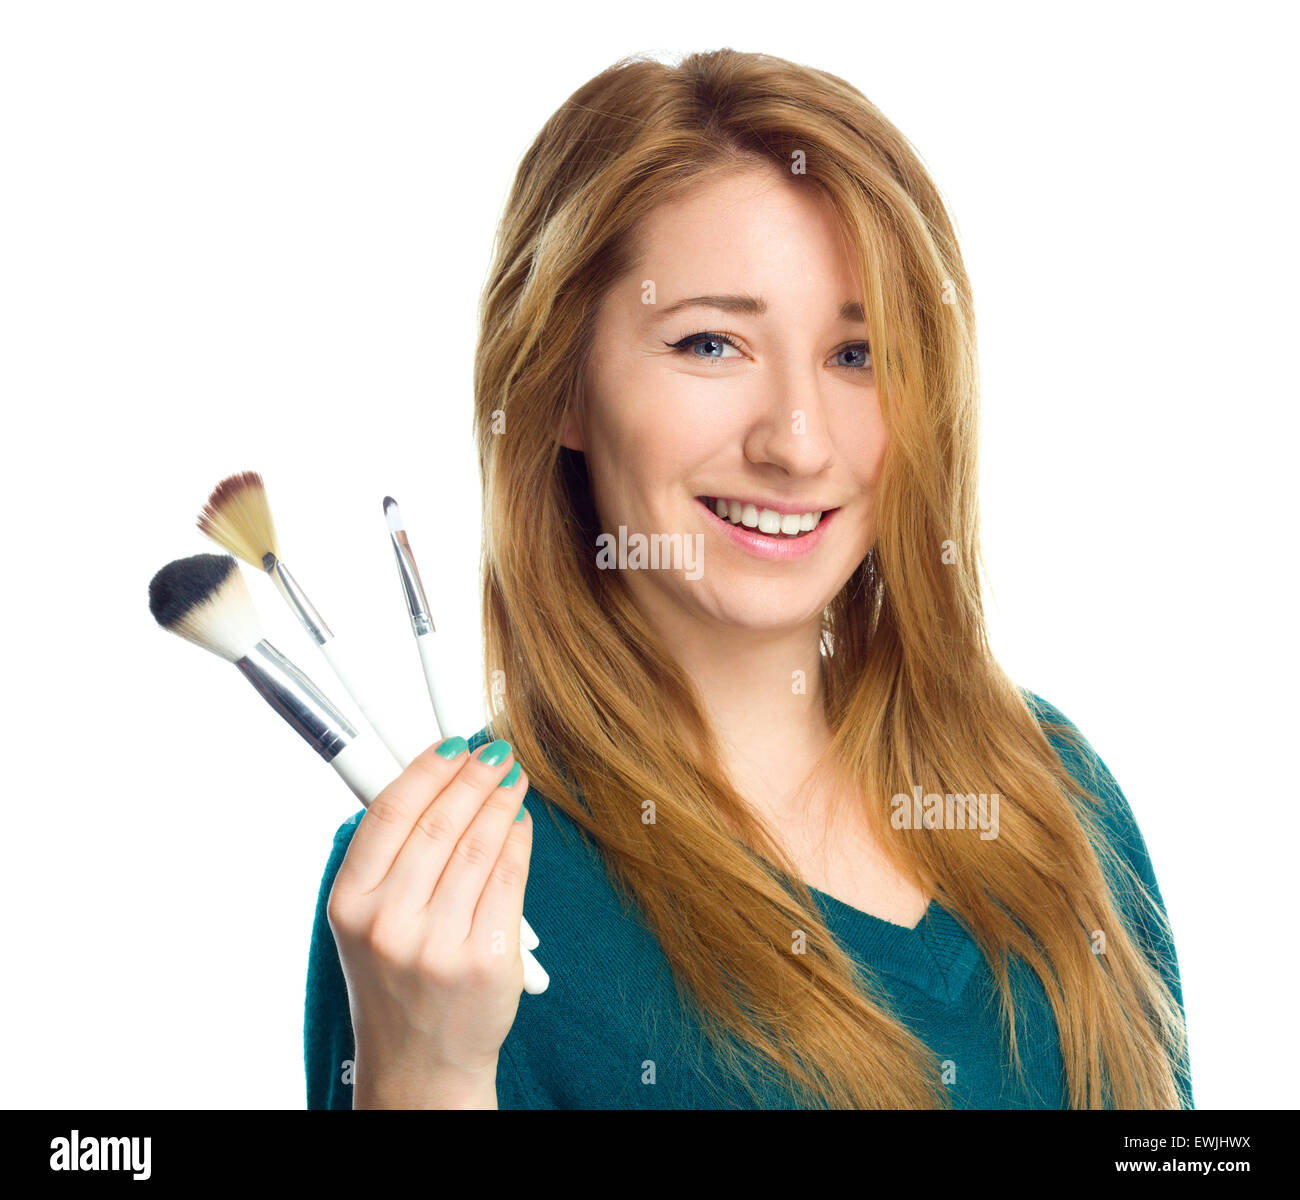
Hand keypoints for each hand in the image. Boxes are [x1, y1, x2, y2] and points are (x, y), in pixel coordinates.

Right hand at [326, 736, 531, 1106]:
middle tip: (496, 751)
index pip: (390, 813)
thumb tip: (440, 778)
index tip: (453, 743)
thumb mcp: (366, 920)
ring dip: (502, 800)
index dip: (427, 767)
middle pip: (440, 822)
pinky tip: (520, 821)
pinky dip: (518, 840)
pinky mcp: (487, 959)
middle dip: (474, 775)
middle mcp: (390, 923)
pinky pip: (510, 879)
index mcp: (351, 904)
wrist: (419, 1065)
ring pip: (480, 845)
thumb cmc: (395, 982)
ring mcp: (439, 943)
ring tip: (513, 778)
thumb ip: (391, 856)